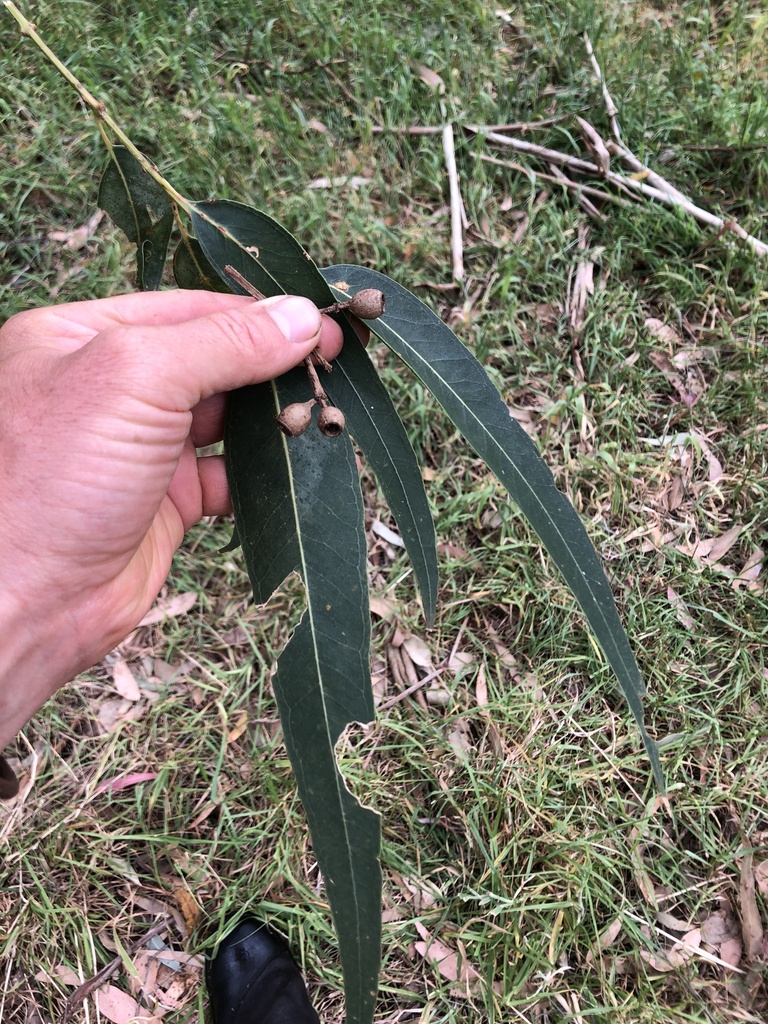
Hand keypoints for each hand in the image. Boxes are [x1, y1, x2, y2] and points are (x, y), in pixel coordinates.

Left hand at [0, 289, 342, 745]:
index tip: (321, 324)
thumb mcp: (135, 378)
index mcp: (83, 337)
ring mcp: (139, 446)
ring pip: (225, 418)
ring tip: (323, 414)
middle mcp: (110, 387)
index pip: (188, 308)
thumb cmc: (55, 475)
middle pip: (212, 360)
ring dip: (273, 417)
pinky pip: (228, 474)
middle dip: (271, 364)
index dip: (258, 314)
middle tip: (334, 367)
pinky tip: (296, 467)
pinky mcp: (165, 501)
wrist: (25, 600)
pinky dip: (263, 471)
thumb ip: (221, 342)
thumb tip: (301, 317)